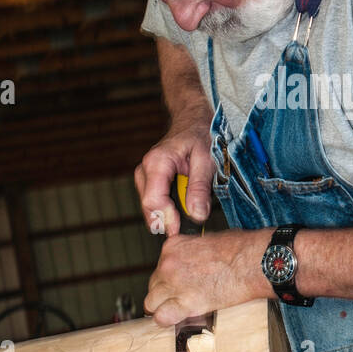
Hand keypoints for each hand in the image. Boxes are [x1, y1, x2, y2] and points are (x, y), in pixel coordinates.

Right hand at [135, 115, 213, 236]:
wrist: (194, 120)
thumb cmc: (201, 136)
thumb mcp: (207, 160)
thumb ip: (200, 188)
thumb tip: (197, 216)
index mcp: (157, 163)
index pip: (153, 201)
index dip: (167, 219)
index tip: (182, 231)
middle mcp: (145, 170)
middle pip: (149, 208)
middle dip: (169, 220)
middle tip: (192, 226)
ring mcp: (144, 176)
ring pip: (150, 208)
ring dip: (170, 214)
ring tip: (191, 209)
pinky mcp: (148, 181)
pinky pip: (155, 203)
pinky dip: (169, 208)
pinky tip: (185, 204)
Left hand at [144, 229, 271, 326]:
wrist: (255, 261)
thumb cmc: (240, 249)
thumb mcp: (208, 240)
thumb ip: (192, 252)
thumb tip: (192, 263)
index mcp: (173, 246)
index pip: (159, 267)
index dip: (170, 277)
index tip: (180, 282)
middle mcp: (169, 264)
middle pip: (154, 285)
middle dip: (166, 292)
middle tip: (181, 297)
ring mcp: (175, 284)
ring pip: (151, 303)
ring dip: (163, 307)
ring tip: (178, 310)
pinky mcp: (186, 303)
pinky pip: (162, 317)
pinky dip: (167, 321)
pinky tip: (177, 319)